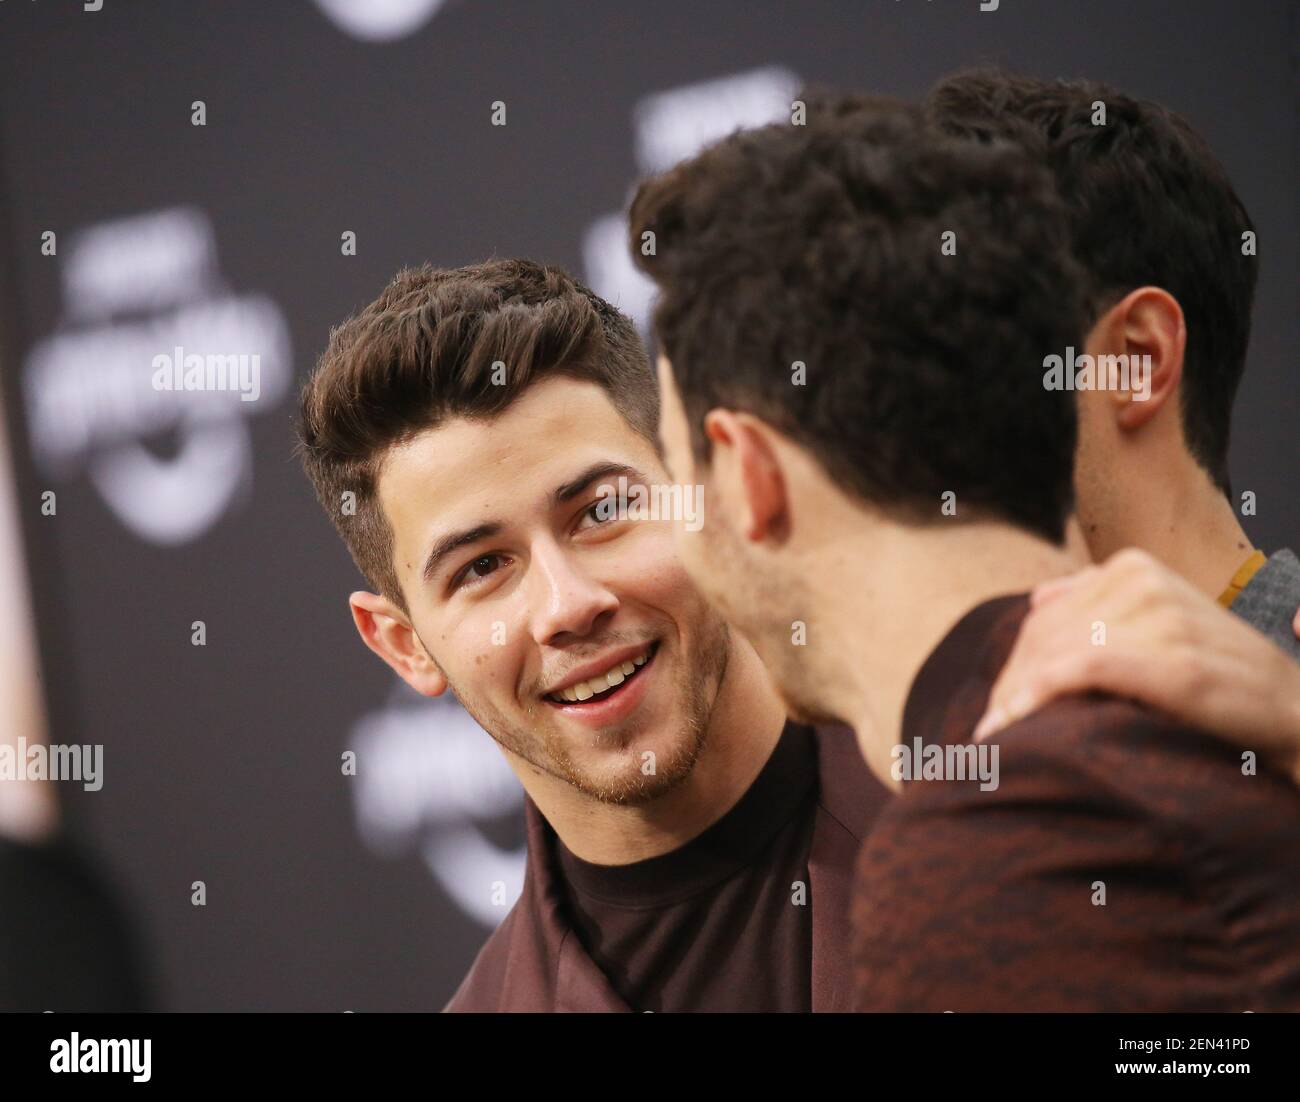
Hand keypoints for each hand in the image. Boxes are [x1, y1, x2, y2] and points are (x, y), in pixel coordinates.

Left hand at [974, 548, 1299, 785]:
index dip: (1013, 668)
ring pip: (1054, 651)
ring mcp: (1161, 615)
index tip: (994, 712)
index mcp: (1132, 567)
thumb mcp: (1158, 630)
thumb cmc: (1219, 682)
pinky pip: (1080, 669)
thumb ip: (1101, 607)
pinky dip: (1038, 698)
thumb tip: (1040, 596)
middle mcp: (1142, 580)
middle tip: (986, 736)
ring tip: (994, 744)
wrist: (1296, 713)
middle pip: (1043, 635)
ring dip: (1016, 701)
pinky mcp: (1174, 658)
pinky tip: (1014, 727)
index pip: (1043, 617)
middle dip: (1010, 688)